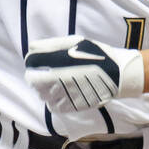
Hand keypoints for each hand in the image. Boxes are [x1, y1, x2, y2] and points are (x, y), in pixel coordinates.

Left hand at [24, 36, 143, 112]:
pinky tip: (62, 93)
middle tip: (47, 72)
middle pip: (32, 80)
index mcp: (58, 61)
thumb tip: (31, 48)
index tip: (38, 61)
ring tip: (56, 83)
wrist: (118, 75)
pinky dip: (53, 101)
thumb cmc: (96, 55)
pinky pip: (53, 106)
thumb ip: (51, 45)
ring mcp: (64, 94)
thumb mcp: (75, 42)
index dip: (32, 60)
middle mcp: (58, 79)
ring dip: (44, 89)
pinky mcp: (71, 106)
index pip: (31, 62)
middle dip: (36, 75)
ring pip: (42, 94)